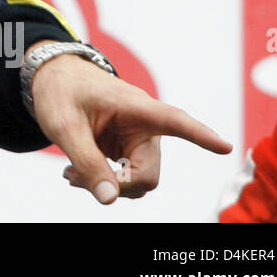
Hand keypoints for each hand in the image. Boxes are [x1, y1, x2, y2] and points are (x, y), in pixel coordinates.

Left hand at [27, 42, 231, 204]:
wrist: (51, 77)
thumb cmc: (60, 91)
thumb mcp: (64, 126)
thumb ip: (86, 162)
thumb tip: (110, 199)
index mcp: (135, 107)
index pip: (174, 121)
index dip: (200, 135)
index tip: (225, 146)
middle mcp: (145, 125)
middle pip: (147, 174)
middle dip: (117, 184)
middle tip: (75, 178)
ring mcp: (137, 139)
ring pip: (137, 180)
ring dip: (108, 185)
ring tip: (72, 174)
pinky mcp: (127, 149)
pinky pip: (125, 177)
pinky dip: (103, 181)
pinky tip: (76, 174)